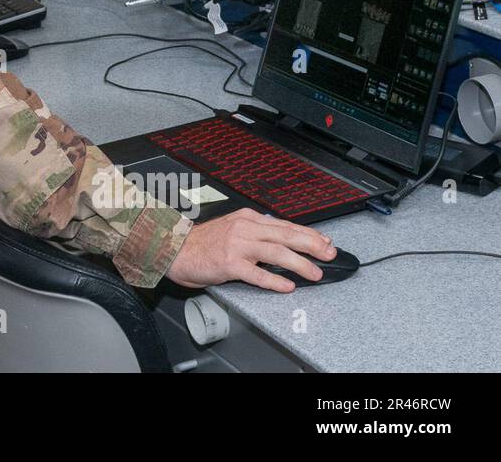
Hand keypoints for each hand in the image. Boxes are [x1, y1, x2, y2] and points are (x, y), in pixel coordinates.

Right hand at [166, 208, 336, 292]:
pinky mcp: (228, 263)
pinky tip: (286, 285)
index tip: (326, 242)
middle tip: (329, 254)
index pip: (285, 224)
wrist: (175, 249)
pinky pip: (256, 273)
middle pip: (285, 235)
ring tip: (314, 273)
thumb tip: (286, 241)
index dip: (309, 233)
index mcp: (246, 218)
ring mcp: (236, 245)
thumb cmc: (204, 243)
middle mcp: (244, 228)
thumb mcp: (233, 229)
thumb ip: (257, 233)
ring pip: (276, 252)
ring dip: (299, 263)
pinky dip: (274, 280)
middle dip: (312, 244)